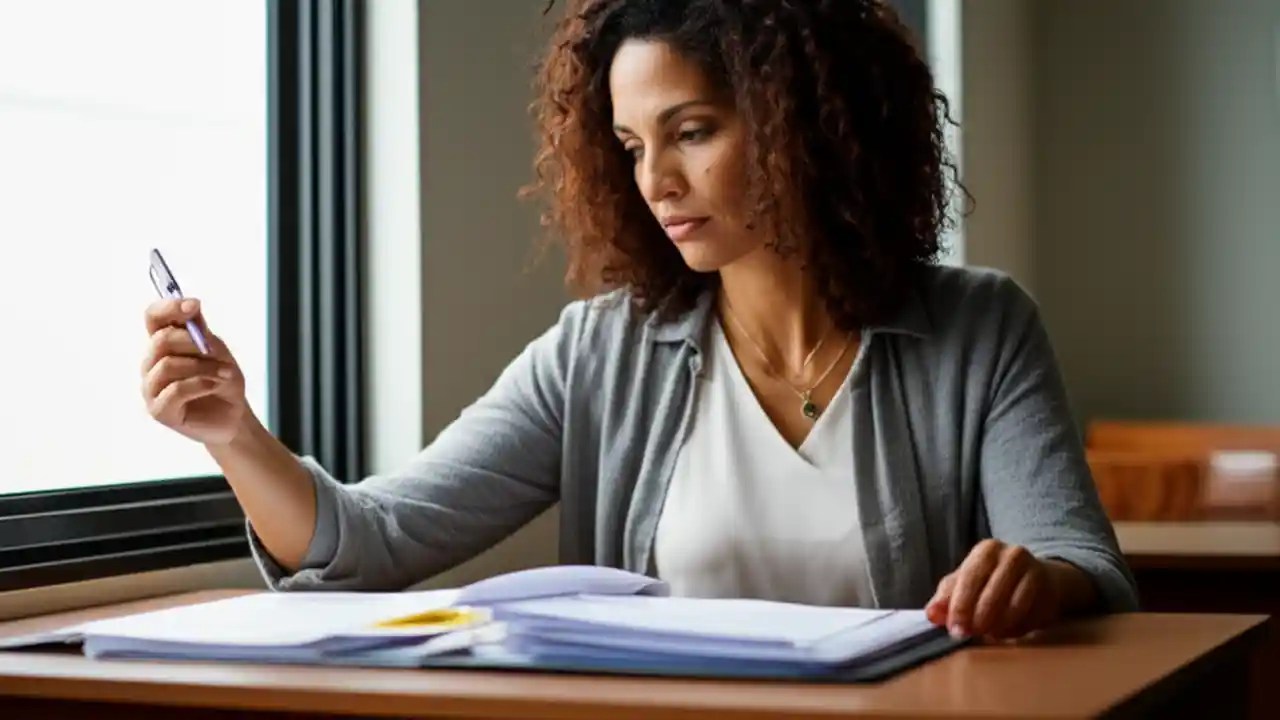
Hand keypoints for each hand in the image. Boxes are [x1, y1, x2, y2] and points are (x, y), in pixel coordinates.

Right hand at [141, 298, 248, 445]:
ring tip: (226, 373)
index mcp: (164, 344)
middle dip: (193, 342)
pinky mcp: (159, 410)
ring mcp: (152, 388)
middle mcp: (152, 364)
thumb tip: (191, 305)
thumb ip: (201, 330)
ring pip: (168, 365)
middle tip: (215, 350)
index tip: (193, 306)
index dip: (169, 308)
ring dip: (203, 366)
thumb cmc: (222, 380)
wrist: (233, 414)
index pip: (153, 317)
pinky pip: (175, 390)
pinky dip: (201, 384)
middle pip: (160, 340)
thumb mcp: (217, 350)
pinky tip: (215, 385)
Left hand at [925, 539, 1062, 640]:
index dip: (961, 606)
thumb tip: (931, 615)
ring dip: (999, 628)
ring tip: (990, 634)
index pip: (970, 578)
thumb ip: (946, 598)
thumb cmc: (990, 581)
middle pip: (993, 594)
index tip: (955, 630)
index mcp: (987, 550)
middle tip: (971, 636)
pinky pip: (1033, 619)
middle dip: (979, 620)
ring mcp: (1036, 572)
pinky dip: (1018, 631)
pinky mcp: (1052, 592)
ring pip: (1015, 608)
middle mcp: (1013, 555)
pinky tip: (1009, 631)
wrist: (1037, 578)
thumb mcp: (965, 583)